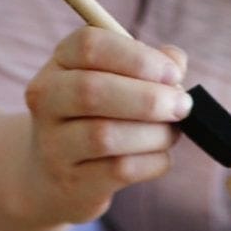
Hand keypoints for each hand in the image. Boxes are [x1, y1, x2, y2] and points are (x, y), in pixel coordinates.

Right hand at [23, 27, 191, 224]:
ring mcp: (54, 147)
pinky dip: (152, 162)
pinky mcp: (72, 183)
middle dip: (148, 98)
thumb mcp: (113, 82)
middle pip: (93, 91)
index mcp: (59, 65)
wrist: (54, 179)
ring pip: (106, 136)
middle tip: (182, 106)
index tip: (173, 74)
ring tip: (172, 133)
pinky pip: (119, 170)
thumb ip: (147, 64)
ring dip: (153, 134)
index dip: (138, 57)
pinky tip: (160, 157)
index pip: (90, 46)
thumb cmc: (94, 120)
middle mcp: (47, 102)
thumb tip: (176, 62)